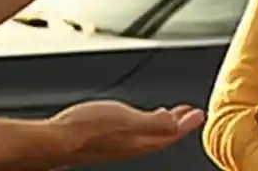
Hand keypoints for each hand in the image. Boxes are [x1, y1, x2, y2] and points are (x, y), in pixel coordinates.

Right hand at [51, 100, 204, 164]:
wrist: (59, 140)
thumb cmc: (88, 129)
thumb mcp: (126, 118)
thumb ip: (153, 122)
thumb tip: (178, 122)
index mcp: (142, 141)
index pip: (172, 134)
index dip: (187, 124)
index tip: (199, 114)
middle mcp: (133, 144)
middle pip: (163, 135)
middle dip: (178, 123)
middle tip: (189, 113)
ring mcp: (120, 143)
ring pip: (150, 135)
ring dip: (163, 124)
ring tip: (170, 114)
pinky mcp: (108, 139)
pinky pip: (136, 133)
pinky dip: (145, 124)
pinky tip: (138, 119)